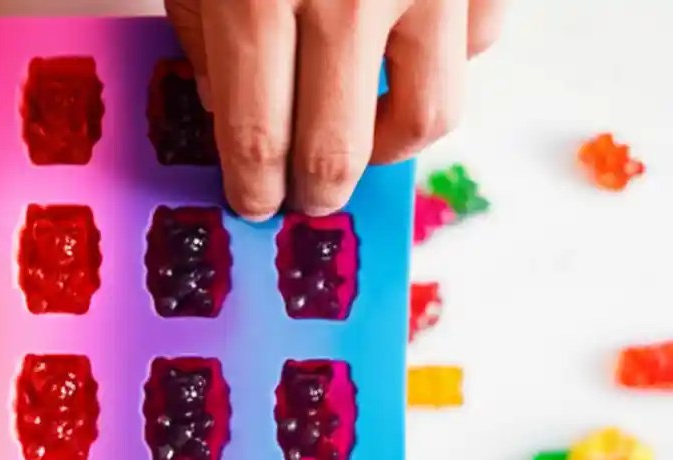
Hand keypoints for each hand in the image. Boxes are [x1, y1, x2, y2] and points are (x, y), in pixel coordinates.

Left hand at [165, 0, 506, 219]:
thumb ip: (205, 33)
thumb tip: (228, 110)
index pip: (259, 137)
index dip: (253, 186)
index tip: (254, 200)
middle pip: (339, 149)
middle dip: (315, 191)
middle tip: (304, 191)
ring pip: (429, 114)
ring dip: (388, 143)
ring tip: (359, 126)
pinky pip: (479, 42)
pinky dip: (445, 56)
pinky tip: (405, 43)